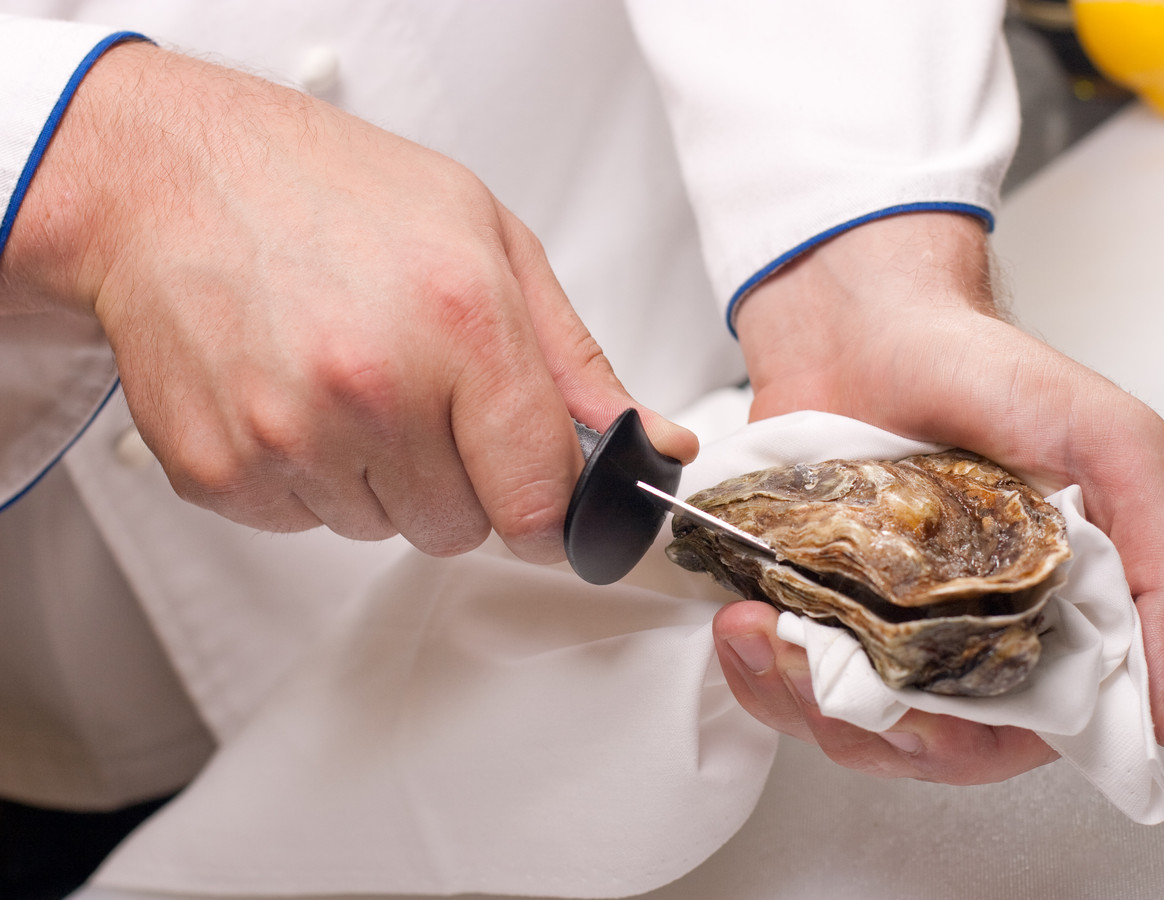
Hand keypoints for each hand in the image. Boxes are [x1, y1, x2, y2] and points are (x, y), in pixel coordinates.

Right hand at [1, 42, 695, 559]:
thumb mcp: (490, 241)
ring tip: (349, 382)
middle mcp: (375, 389)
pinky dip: (312, 479)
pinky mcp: (221, 472)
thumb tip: (651, 440)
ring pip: (384, 529)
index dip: (554, 513)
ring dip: (383, 478)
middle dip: (463, 479)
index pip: (540, 498)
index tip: (547, 504)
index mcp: (461, 325)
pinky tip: (296, 399)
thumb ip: (576, 361)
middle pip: (464, 527)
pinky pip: (305, 524)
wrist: (170, 180)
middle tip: (425, 398)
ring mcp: (289, 437)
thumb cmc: (329, 194)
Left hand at [713, 212, 1163, 781]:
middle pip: (924, 744)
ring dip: (793, 697)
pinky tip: (744, 624)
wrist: (871, 321)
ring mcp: (890, 623)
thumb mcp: (1116, 445)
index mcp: (1056, 619)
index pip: (1025, 735)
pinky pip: (785, 678)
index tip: (916, 711)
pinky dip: (757, 669)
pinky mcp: (819, 603)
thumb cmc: (991, 373)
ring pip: (846, 721)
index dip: (969, 743)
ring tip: (759, 633)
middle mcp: (973, 634)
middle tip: (813, 665)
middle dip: (862, 724)